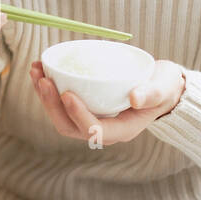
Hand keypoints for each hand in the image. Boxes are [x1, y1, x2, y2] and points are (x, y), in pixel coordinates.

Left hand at [30, 59, 185, 147]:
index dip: (77, 115)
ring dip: (44, 96)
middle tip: (43, 79)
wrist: (162, 86)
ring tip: (36, 70)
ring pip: (60, 116)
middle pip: (69, 126)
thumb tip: (134, 97)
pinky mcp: (84, 108)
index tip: (67, 93)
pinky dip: (48, 88)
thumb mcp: (164, 88)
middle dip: (52, 105)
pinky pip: (60, 104)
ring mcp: (91, 120)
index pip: (94, 130)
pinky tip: (41, 69)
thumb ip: (152, 93)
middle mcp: (102, 130)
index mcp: (122, 130)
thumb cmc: (165, 87)